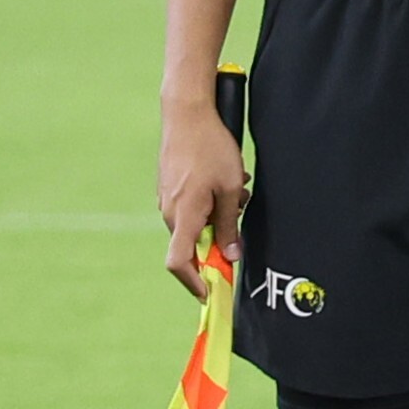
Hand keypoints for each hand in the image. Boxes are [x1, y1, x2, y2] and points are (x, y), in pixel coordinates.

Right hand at [154, 100, 245, 296]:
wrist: (187, 115)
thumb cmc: (211, 149)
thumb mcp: (232, 188)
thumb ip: (230, 225)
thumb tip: (231, 256)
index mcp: (184, 216)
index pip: (180, 263)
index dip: (195, 283)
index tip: (212, 293)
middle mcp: (169, 212)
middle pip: (193, 245)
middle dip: (221, 238)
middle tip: (242, 211)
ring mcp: (167, 201)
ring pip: (196, 224)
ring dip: (220, 216)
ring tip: (238, 188)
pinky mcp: (169, 190)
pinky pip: (192, 209)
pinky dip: (211, 204)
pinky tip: (226, 182)